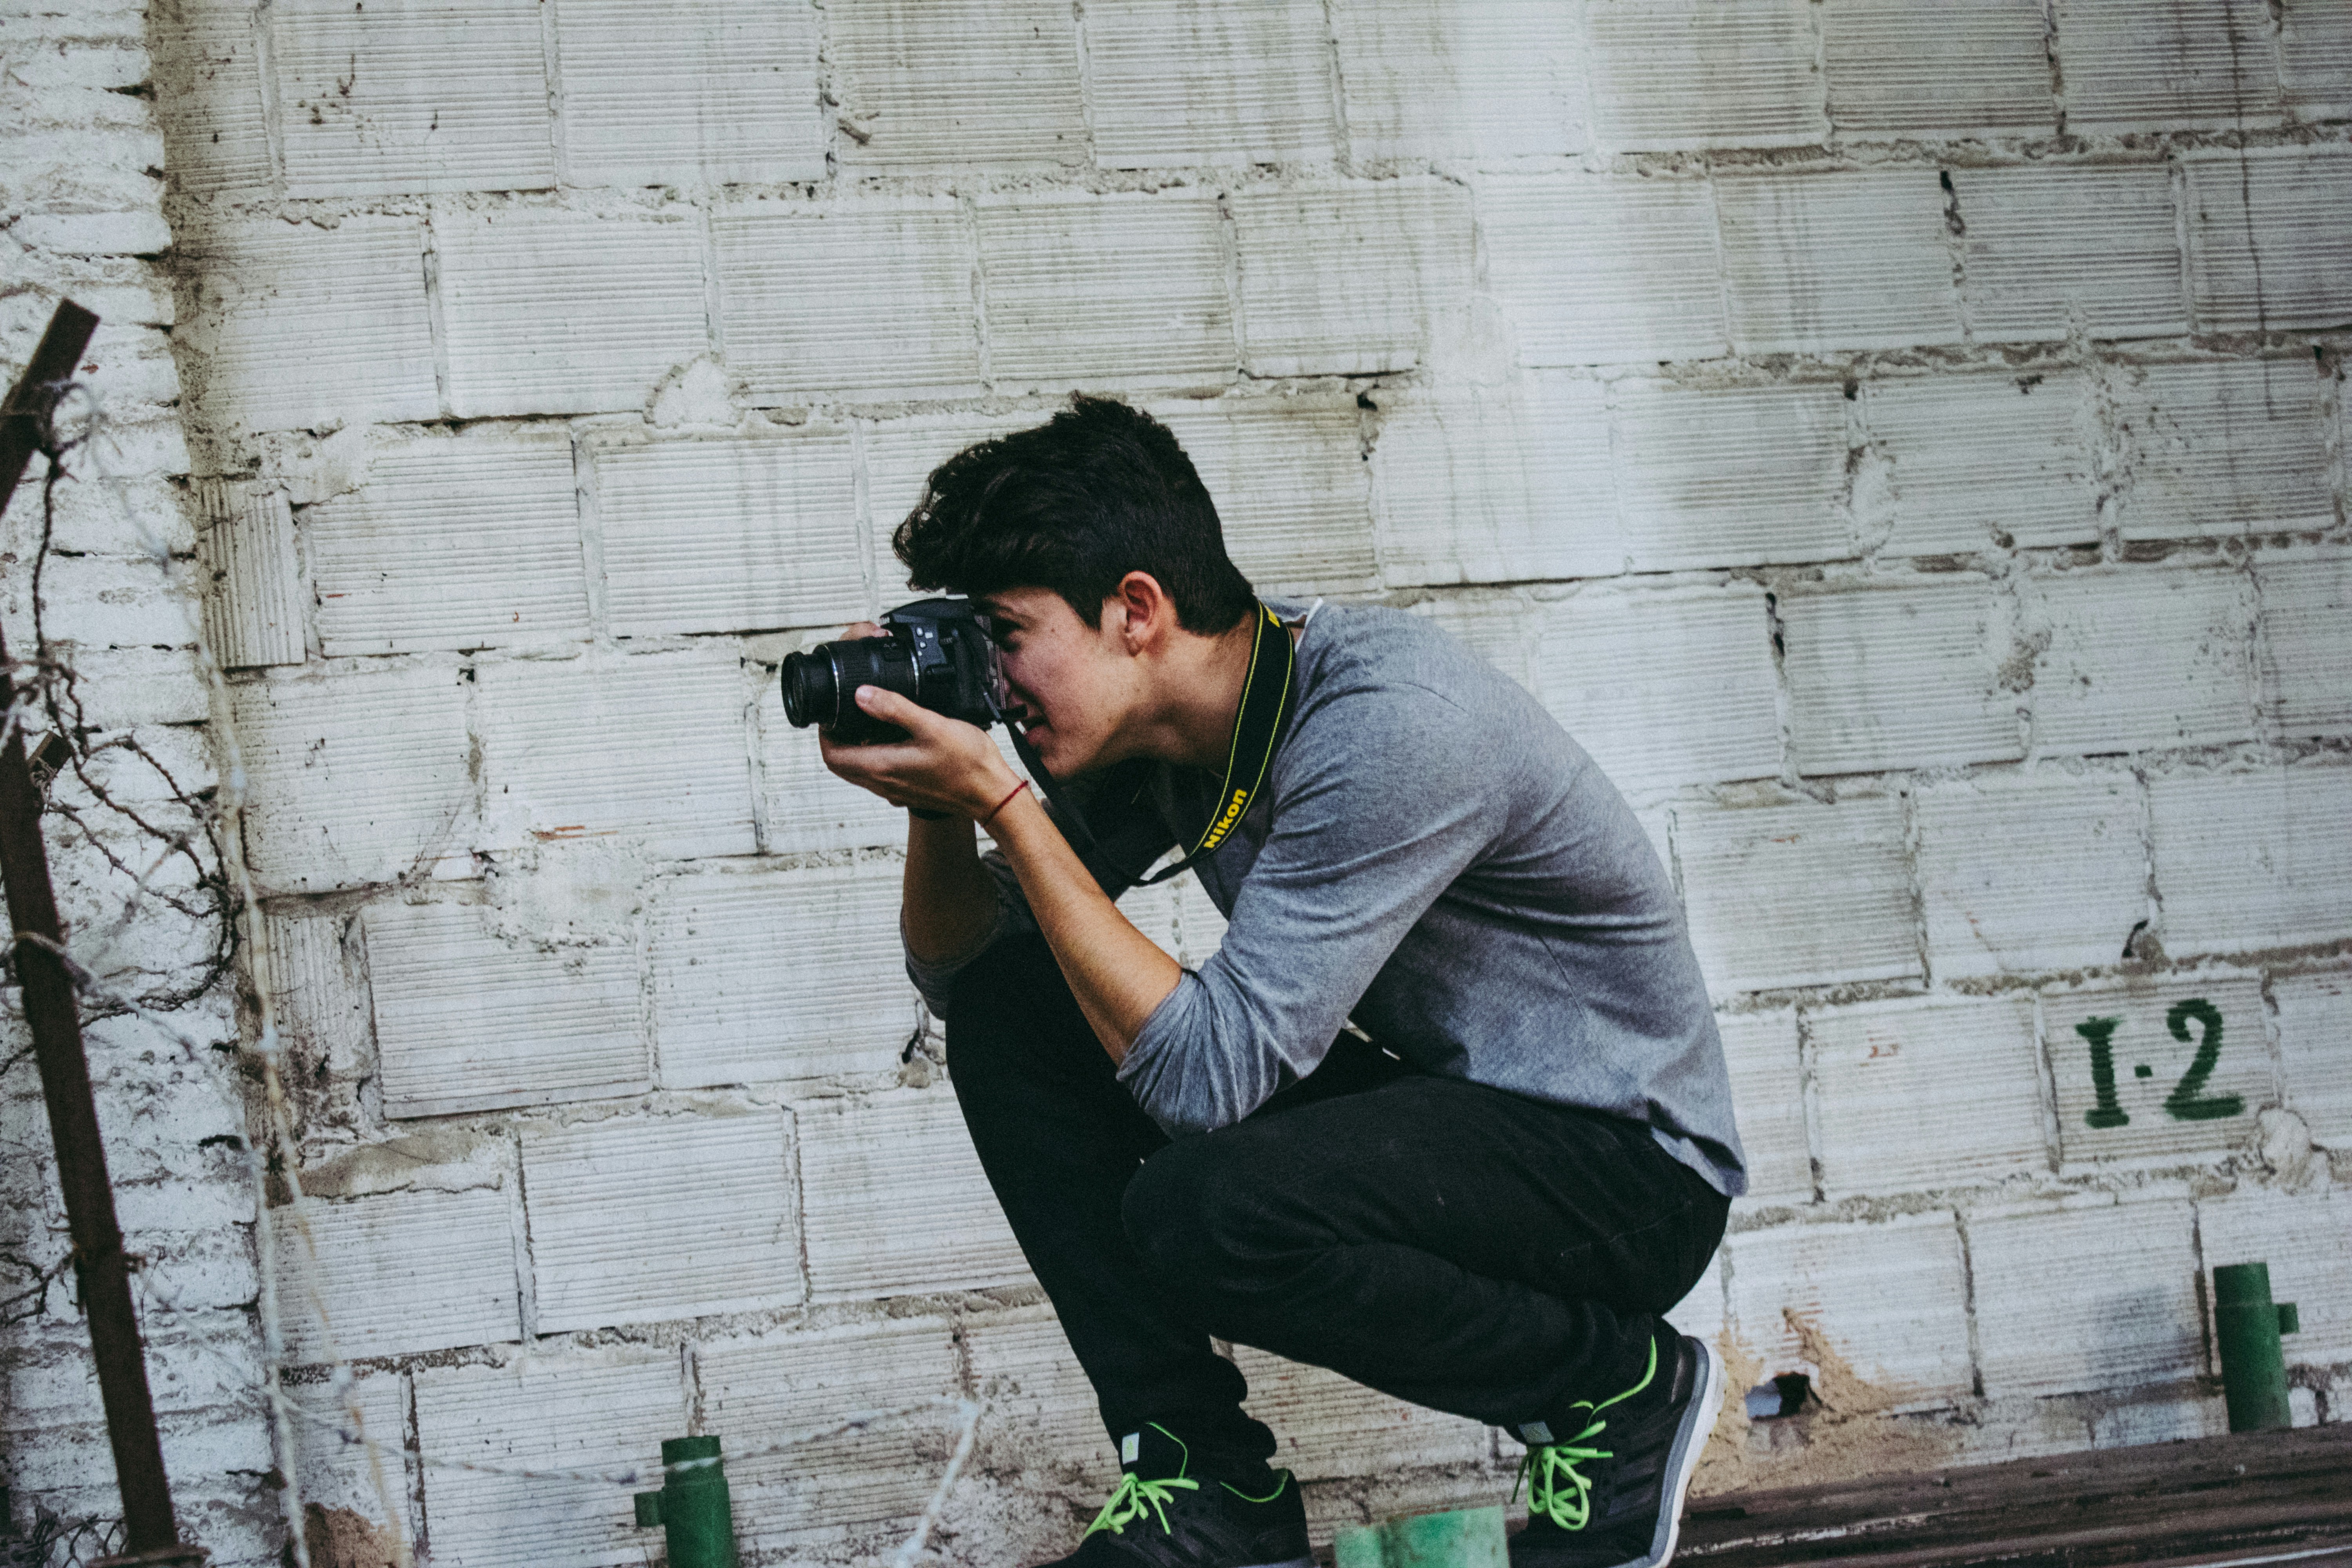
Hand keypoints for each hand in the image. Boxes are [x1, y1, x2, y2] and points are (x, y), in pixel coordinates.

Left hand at [819, 683, 1016, 818]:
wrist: (993, 795)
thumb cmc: (969, 765)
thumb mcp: (931, 725)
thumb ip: (894, 708)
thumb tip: (862, 694)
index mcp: (882, 767)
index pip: (832, 755)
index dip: (824, 733)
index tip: (830, 714)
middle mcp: (884, 782)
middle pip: (841, 763)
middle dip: (836, 739)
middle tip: (844, 715)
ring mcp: (895, 789)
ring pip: (859, 770)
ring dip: (855, 747)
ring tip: (867, 722)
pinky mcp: (909, 791)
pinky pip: (879, 774)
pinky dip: (875, 755)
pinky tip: (894, 739)